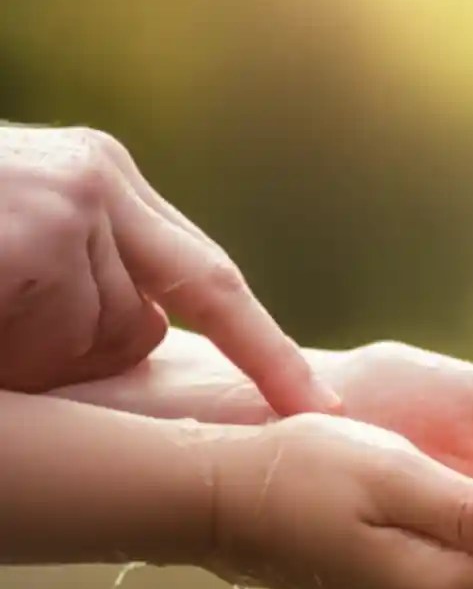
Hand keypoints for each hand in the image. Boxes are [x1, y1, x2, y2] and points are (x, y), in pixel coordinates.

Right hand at [0, 125, 337, 414]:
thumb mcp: (15, 226)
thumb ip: (91, 266)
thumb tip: (150, 328)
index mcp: (106, 179)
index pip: (212, 282)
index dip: (267, 354)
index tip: (324, 409)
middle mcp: (103, 182)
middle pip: (144, 330)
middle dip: (76, 356)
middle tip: (7, 320)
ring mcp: (73, 206)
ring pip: (90, 350)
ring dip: (25, 356)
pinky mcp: (35, 237)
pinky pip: (47, 351)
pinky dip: (5, 353)